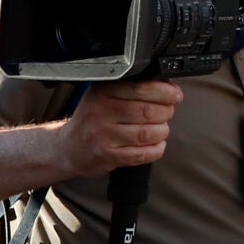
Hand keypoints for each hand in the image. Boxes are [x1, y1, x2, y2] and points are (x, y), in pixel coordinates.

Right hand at [54, 80, 179, 174]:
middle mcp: (100, 111)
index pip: (142, 88)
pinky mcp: (107, 156)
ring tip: (159, 130)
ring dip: (161, 132)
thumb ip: (135, 88)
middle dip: (166, 112)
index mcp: (102, 91)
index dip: (165, 92)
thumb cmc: (93, 119)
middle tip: (165, 114)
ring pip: (148, 133)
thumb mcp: (105, 95)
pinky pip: (142, 154)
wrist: (69, 147)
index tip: (174, 96)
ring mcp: (102, 135)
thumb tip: (171, 89)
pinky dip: (156, 150)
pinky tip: (154, 145)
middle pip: (148, 111)